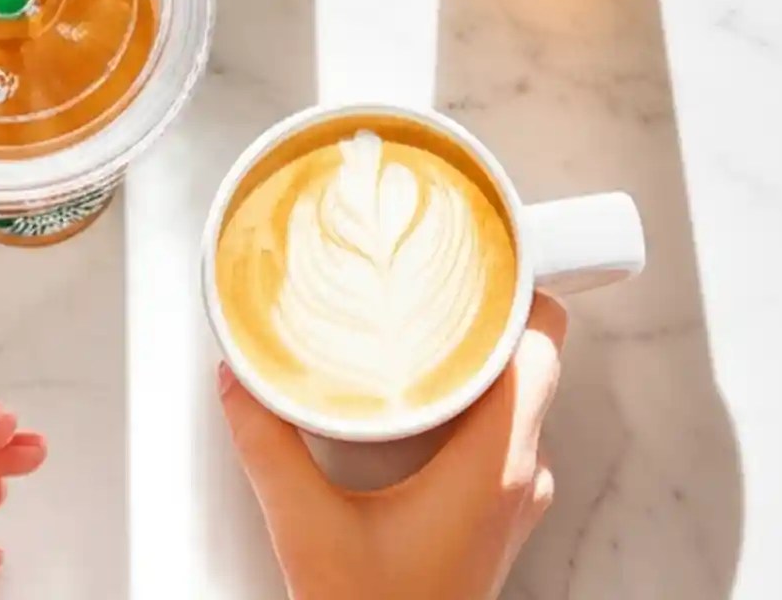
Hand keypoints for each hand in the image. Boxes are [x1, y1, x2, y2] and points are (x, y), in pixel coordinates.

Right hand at [220, 294, 566, 599]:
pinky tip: (418, 395)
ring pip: (517, 396)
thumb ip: (266, 445)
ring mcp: (515, 496)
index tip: (478, 254)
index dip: (522, 288)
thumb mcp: (305, 527)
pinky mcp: (496, 511)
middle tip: (431, 278)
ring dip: (477, 358)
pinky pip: (504, 431)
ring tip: (420, 326)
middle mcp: (521, 473)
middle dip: (486, 313)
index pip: (544, 345)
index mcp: (495, 464)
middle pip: (532, 361)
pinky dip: (471, 400)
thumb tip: (237, 375)